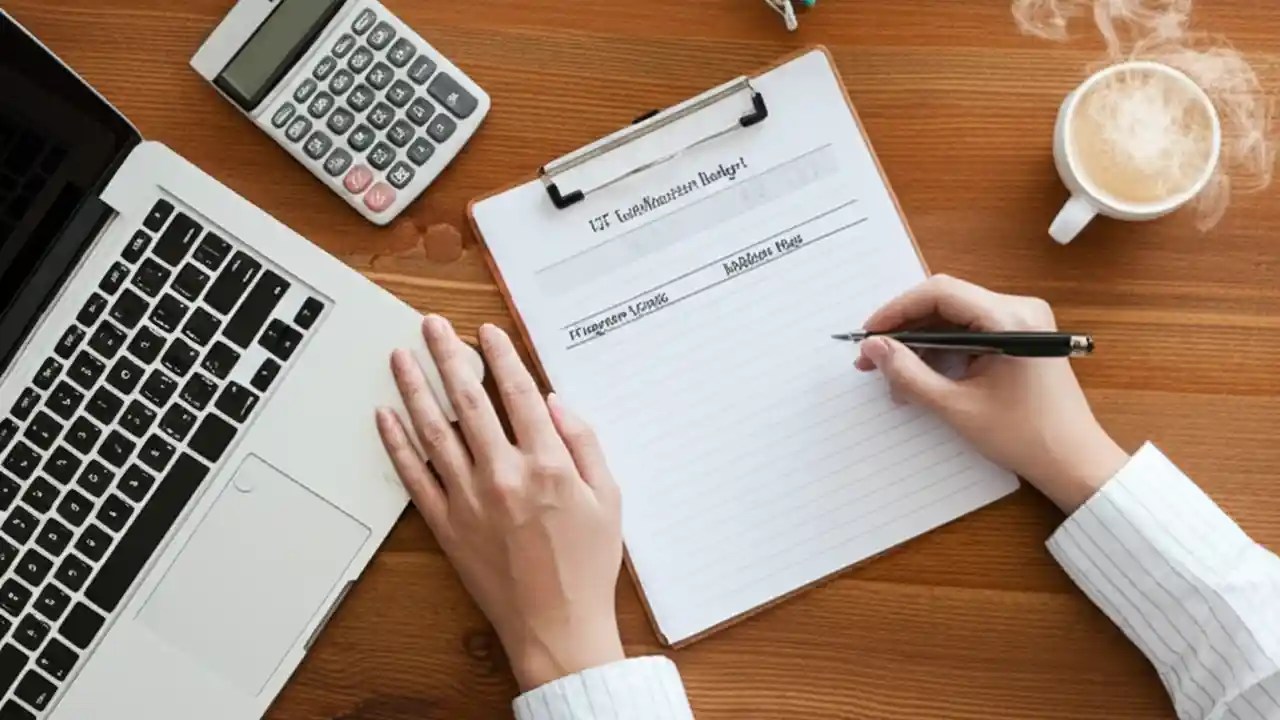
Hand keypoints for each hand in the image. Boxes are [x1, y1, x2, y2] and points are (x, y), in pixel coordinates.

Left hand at [376, 315, 624, 690]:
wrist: (557, 627)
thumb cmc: (588, 567)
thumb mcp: (609, 498)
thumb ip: (584, 443)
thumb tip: (556, 402)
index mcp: (548, 465)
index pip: (519, 393)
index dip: (500, 357)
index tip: (486, 333)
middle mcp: (504, 475)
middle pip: (468, 400)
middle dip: (446, 356)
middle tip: (430, 326)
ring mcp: (470, 500)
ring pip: (433, 431)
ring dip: (414, 389)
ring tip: (399, 357)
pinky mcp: (447, 526)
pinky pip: (415, 477)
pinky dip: (397, 444)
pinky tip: (386, 417)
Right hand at [855, 275, 1128, 512]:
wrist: (1074, 461)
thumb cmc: (1025, 436)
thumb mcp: (957, 407)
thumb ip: (909, 374)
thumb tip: (872, 348)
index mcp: (1011, 319)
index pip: (941, 293)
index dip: (897, 310)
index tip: (869, 334)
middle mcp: (1020, 309)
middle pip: (946, 303)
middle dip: (905, 330)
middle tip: (872, 358)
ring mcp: (1022, 321)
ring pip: (954, 319)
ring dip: (921, 344)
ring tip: (893, 376)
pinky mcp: (1020, 337)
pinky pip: (970, 332)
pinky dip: (942, 352)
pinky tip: (920, 377)